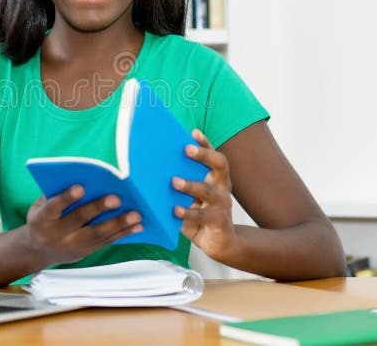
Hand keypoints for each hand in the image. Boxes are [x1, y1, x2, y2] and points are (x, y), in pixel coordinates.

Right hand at [23, 185, 142, 266]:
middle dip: (99, 209)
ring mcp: (72, 246)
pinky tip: (137, 226)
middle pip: (79, 220)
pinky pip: (106, 242)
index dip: (66, 198)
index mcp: (42, 220)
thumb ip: (54, 194)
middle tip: (117, 199)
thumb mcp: (38, 207)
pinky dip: (122, 233)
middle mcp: (56, 234)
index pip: (54, 207)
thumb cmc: (41, 219)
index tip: (80, 188)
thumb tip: (81, 178)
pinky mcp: (85, 252)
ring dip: (118, 224)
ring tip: (136, 215)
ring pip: (97, 234)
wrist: (38, 251)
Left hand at [173, 129, 238, 260]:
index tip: (193, 132)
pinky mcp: (219, 221)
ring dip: (191, 185)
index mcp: (216, 178)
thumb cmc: (200, 216)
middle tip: (186, 150)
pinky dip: (188, 212)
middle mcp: (223, 187)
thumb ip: (179, 187)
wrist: (220, 244)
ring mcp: (223, 204)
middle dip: (203, 155)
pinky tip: (175, 210)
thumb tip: (153, 174)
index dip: (205, 144)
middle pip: (219, 165)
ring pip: (209, 191)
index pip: (213, 156)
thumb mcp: (190, 199)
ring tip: (174, 182)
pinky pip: (203, 215)